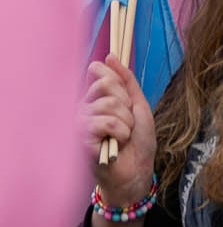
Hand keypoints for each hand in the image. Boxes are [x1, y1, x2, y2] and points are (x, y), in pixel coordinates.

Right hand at [84, 59, 156, 207]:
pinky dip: (120, 132)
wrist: (137, 171)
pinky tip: (117, 145)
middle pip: (106, 84)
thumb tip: (110, 55)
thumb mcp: (138, 104)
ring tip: (123, 136)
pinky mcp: (81, 140)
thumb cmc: (138, 141)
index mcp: (96, 98)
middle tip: (127, 123)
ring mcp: (80, 123)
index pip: (100, 72)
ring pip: (108, 104)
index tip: (127, 101)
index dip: (118, 84)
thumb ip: (126, 79)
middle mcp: (84, 108)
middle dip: (126, 104)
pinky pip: (104, 122)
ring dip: (126, 122)